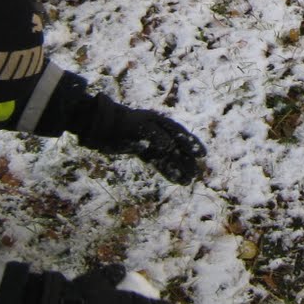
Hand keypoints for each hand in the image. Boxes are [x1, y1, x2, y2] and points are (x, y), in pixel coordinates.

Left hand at [80, 103, 206, 184]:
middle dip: (187, 161)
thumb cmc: (120, 124)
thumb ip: (155, 135)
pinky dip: (167, 171)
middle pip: (177, 148)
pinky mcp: (143, 152)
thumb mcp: (138, 127)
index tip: (202, 155)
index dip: (191, 144)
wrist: (101, 127)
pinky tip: (175, 179)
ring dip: (178, 168)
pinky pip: (158, 162)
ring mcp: (150, 142)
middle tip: (197, 174)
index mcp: (159, 122)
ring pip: (169, 157)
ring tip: (188, 181)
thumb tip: (170, 146)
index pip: (179, 134)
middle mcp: (158, 132)